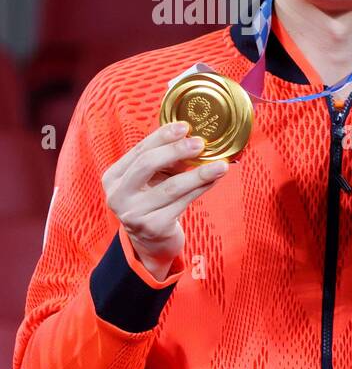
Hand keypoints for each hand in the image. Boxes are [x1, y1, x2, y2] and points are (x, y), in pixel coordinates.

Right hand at [102, 121, 229, 280]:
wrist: (152, 241)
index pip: (139, 151)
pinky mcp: (153, 228)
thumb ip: (166, 160)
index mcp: (113, 177)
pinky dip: (201, 189)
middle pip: (147, 164)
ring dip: (199, 173)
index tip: (185, 126)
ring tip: (220, 165)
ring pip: (171, 187)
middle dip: (176, 150)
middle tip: (200, 143)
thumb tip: (194, 137)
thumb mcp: (153, 179)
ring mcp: (134, 214)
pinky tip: (215, 180)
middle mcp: (118, 195)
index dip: (162, 137)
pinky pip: (183, 203)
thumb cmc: (154, 201)